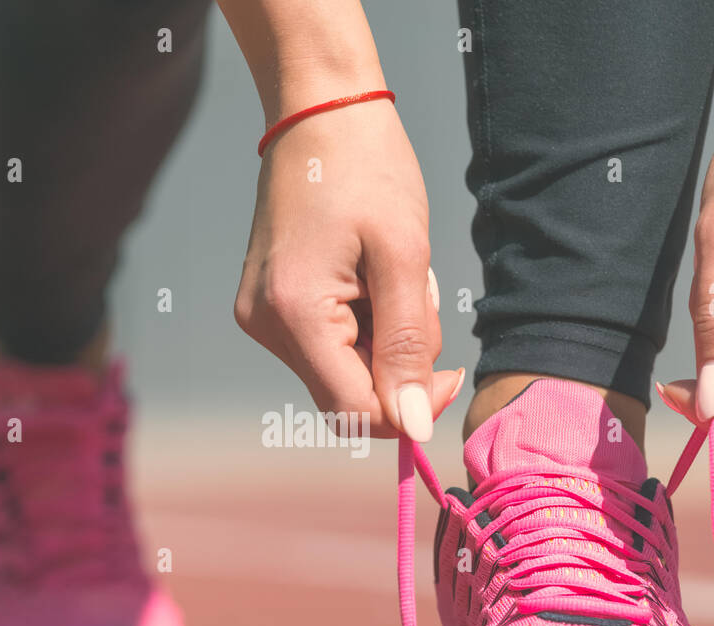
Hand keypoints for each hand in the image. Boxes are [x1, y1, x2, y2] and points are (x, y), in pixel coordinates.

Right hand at [232, 100, 462, 440]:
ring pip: (344, 371)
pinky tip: (370, 276)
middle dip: (399, 362)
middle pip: (349, 395)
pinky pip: (330, 345)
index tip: (451, 373)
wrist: (320, 112)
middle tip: (415, 293)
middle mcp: (266, 326)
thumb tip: (415, 427)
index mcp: (294, 314)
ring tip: (390, 273)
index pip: (354, 411)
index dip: (409, 408)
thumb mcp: (405, 256)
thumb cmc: (367, 169)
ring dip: (385, 338)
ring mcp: (262, 318)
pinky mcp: (268, 308)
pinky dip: (365, 324)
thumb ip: (409, 346)